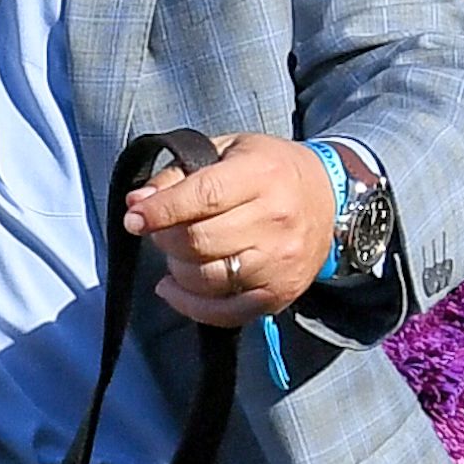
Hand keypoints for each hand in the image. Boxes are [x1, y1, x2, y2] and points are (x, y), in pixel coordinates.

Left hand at [126, 133, 339, 327]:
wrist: (330, 201)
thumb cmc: (270, 170)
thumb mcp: (227, 150)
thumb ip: (179, 172)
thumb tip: (137, 202)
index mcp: (261, 175)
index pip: (204, 197)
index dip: (161, 210)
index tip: (133, 216)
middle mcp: (275, 220)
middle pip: (200, 241)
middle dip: (164, 238)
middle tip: (158, 230)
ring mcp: (279, 262)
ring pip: (208, 279)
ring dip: (176, 269)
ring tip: (175, 254)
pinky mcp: (278, 295)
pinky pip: (224, 312)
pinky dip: (189, 305)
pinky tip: (173, 287)